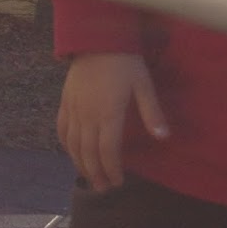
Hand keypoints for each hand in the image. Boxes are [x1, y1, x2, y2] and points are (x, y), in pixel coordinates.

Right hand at [56, 52, 168, 190]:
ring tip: (89, 178)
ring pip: (73, 144)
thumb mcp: (144, 85)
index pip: (107, 150)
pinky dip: (66, 145)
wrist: (97, 39)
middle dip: (96, 173)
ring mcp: (74, 109)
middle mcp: (87, 115)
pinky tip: (72, 153)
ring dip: (80, 164)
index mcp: (108, 113)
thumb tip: (164, 137)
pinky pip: (62, 129)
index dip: (112, 169)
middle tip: (104, 188)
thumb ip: (152, 113)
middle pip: (88, 153)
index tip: (118, 181)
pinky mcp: (65, 101)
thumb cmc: (125, 62)